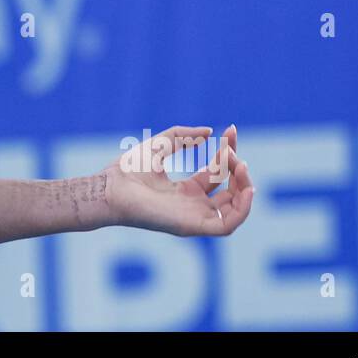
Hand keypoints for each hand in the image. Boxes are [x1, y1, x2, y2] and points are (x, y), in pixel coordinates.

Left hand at [100, 124, 255, 236]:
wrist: (111, 186)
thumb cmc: (129, 169)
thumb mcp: (160, 145)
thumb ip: (183, 136)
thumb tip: (209, 131)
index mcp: (186, 191)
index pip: (218, 174)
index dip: (228, 153)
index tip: (231, 130)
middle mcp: (192, 206)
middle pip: (230, 192)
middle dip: (238, 169)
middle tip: (232, 151)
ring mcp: (193, 218)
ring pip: (234, 211)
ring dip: (244, 188)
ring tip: (240, 165)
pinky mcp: (192, 227)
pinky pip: (227, 226)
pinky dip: (242, 210)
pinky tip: (247, 189)